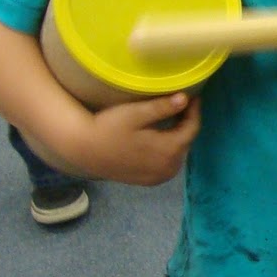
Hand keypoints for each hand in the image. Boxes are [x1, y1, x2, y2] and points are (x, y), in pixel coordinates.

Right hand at [42, 93, 201, 186]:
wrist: (83, 150)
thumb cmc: (109, 128)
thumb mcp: (136, 113)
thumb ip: (163, 107)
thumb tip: (185, 98)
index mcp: (170, 150)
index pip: (192, 127)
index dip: (193, 110)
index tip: (192, 95)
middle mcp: (169, 167)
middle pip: (186, 141)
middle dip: (185, 122)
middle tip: (182, 104)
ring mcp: (160, 177)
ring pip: (178, 152)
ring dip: (177, 136)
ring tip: (173, 118)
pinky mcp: (150, 181)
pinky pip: (168, 163)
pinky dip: (168, 150)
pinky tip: (160, 137)